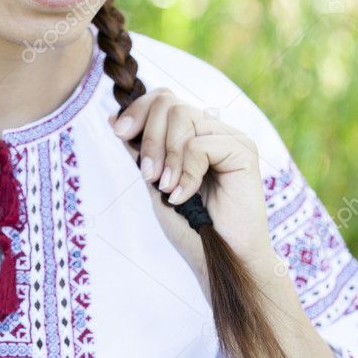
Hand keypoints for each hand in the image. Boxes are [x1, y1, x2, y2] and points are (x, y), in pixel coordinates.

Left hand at [108, 88, 274, 288]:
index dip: (137, 110)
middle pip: (169, 103)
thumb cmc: (191, 226)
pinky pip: (200, 144)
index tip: (119, 133)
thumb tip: (113, 118)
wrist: (221, 258)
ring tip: (166, 188)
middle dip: (149, 138)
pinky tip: (184, 195)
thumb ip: (141, 150)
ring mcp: (230, 138)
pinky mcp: (243, 151)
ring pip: (183, 116)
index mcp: (193, 133)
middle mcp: (213, 130)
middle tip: (148, 175)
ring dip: (166, 156)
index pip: (164, 99)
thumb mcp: (155, 182)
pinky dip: (185, 172)